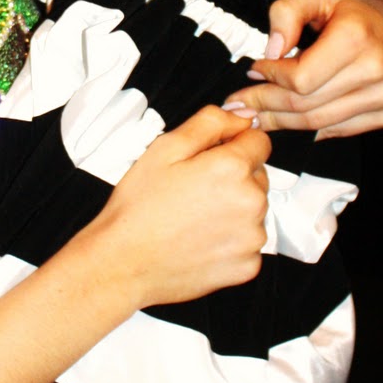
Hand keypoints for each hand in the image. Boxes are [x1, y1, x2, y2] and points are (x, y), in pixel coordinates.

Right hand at [93, 105, 269, 304]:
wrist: (124, 263)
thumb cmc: (139, 208)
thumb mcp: (165, 148)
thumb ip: (210, 122)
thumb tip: (242, 116)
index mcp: (232, 168)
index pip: (259, 140)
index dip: (232, 144)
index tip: (209, 158)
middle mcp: (251, 203)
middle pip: (257, 175)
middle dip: (233, 177)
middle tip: (193, 189)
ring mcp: (252, 238)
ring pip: (254, 209)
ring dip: (233, 208)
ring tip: (193, 217)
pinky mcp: (248, 266)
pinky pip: (248, 242)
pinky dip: (230, 239)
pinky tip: (200, 239)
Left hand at [242, 0, 382, 138]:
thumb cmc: (353, 9)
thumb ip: (287, 12)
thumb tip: (271, 50)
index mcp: (356, 39)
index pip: (300, 78)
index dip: (270, 78)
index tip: (252, 70)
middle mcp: (376, 71)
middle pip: (305, 104)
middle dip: (266, 105)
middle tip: (239, 106)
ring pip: (318, 123)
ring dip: (281, 122)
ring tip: (256, 116)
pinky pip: (338, 130)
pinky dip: (309, 129)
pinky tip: (288, 122)